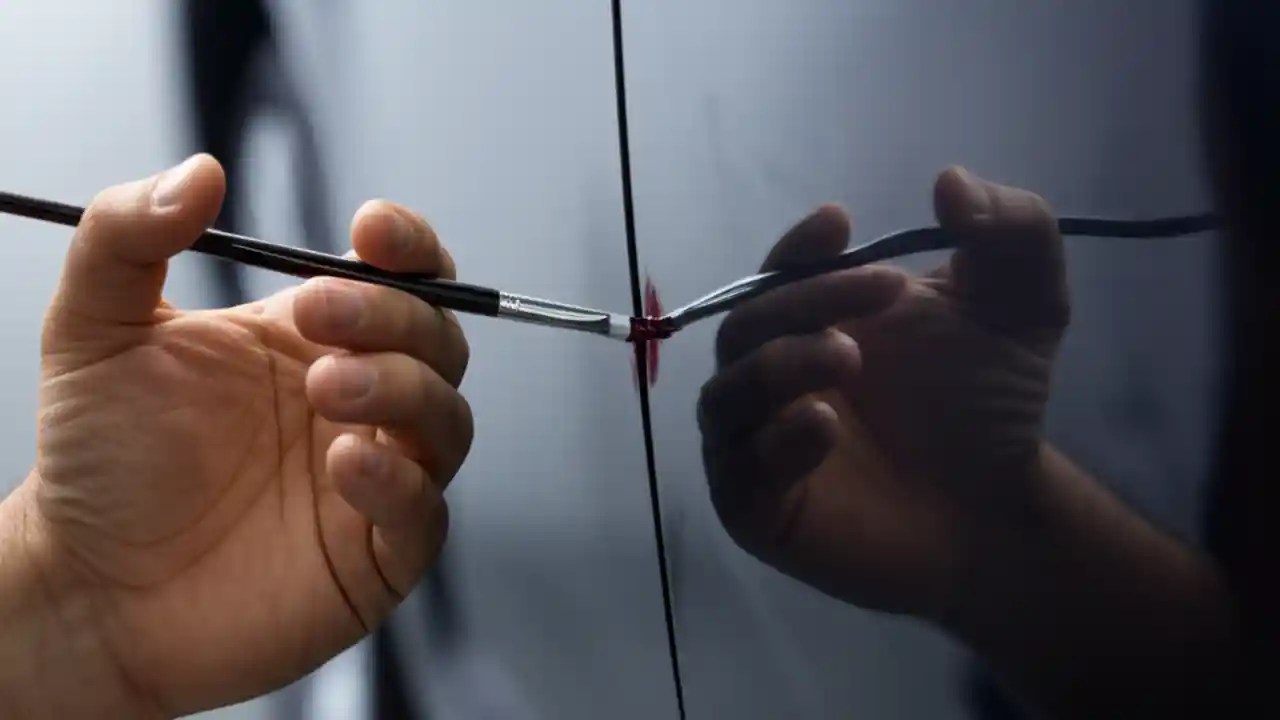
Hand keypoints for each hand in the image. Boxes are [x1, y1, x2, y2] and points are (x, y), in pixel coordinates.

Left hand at [3, 155, 471, 716]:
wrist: (84, 590)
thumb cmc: (98, 461)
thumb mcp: (94, 329)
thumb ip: (128, 235)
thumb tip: (201, 171)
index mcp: (314, 341)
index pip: (401, 279)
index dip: (408, 247)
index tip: (370, 228)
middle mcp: (358, 404)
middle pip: (437, 339)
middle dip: (393, 316)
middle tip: (317, 313)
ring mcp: (375, 479)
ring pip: (446, 420)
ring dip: (403, 390)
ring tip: (330, 389)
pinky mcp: (378, 557)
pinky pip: (425, 512)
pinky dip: (399, 483)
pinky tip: (344, 466)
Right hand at [698, 167, 1067, 621]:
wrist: (1002, 507)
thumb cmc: (991, 405)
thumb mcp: (1021, 306)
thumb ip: (1010, 230)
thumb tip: (951, 181)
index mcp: (813, 323)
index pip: (775, 275)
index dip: (797, 247)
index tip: (842, 223)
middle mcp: (772, 379)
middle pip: (745, 326)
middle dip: (804, 301)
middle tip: (883, 292)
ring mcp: (757, 446)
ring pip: (726, 397)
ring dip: (777, 366)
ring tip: (848, 355)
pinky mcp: (759, 513)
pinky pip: (737, 474)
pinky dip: (773, 445)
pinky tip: (825, 426)